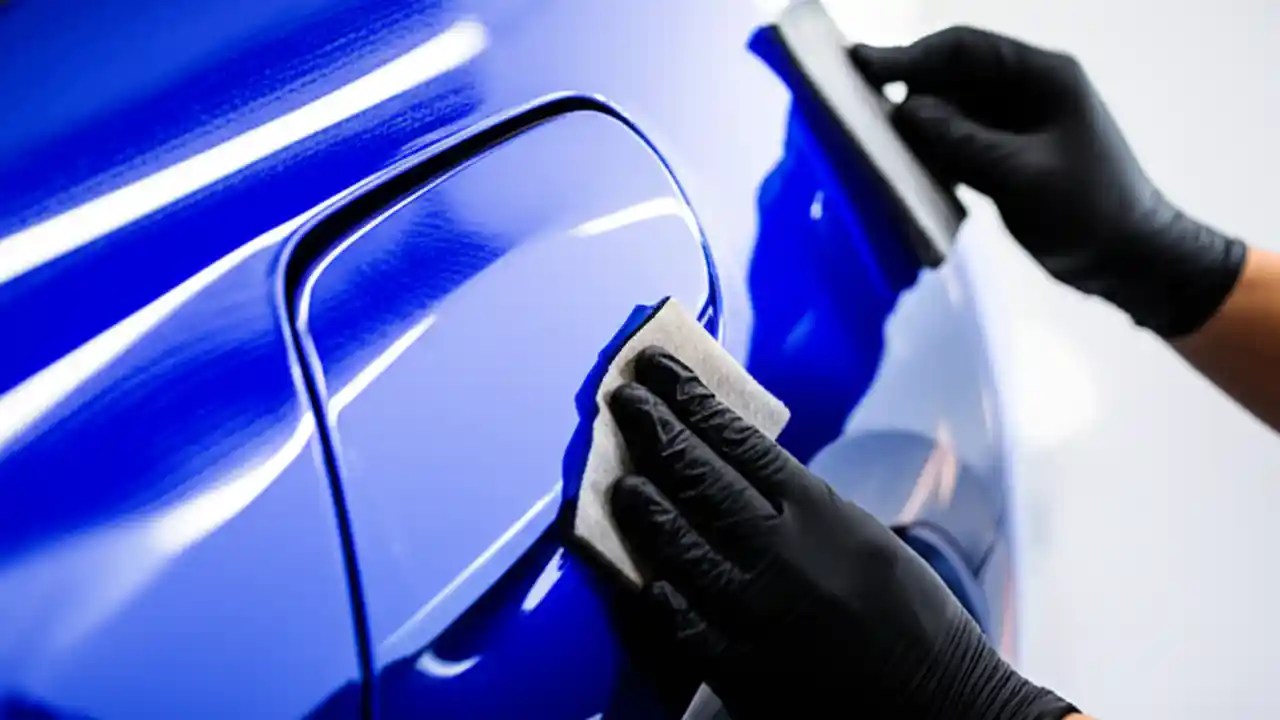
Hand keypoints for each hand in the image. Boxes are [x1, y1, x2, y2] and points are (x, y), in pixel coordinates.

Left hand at [607, 347, 1076, 718]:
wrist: (943, 708)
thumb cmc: (912, 617)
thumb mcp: (864, 538)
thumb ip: (801, 503)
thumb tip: (732, 462)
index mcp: (822, 513)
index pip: (738, 439)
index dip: (689, 398)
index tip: (656, 369)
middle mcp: (785, 554)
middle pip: (699, 478)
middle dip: (654, 430)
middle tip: (622, 399)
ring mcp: (758, 614)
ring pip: (679, 544)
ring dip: (643, 506)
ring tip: (620, 480)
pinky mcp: (742, 672)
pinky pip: (681, 624)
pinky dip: (659, 594)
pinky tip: (643, 574)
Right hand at [852, 27, 1244, 337]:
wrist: (1130, 258)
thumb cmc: (1090, 211)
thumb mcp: (1024, 175)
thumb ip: (964, 141)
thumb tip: (904, 109)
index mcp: (1043, 76)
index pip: (963, 49)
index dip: (909, 55)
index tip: (860, 66)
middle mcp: (1026, 91)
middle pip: (950, 75)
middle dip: (903, 86)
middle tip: (848, 99)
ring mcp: (1014, 125)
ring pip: (948, 110)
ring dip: (913, 122)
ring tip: (866, 135)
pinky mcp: (1004, 158)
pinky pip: (955, 142)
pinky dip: (928, 150)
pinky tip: (900, 165)